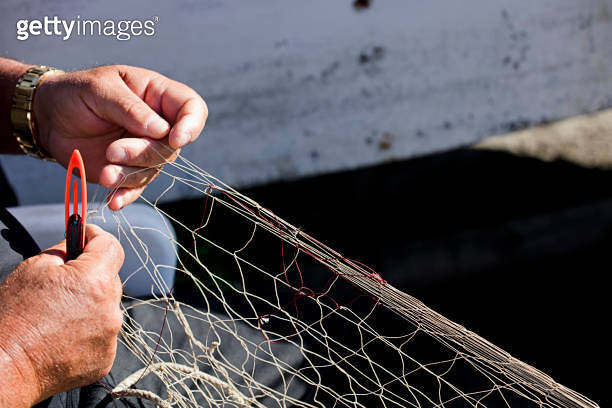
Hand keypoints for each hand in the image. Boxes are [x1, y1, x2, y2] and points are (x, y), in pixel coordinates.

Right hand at [0, 225, 123, 406]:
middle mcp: (110, 308)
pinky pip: (103, 333)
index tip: (85, 237)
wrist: (6, 368)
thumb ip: (64, 250)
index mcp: (95, 281)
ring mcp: (110, 336)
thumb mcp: (33, 269)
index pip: (111, 247)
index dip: (96, 238)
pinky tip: (64, 335)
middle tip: (63, 283)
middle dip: (91, 275)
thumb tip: (77, 243)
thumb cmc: (14, 319)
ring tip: (59, 315)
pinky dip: (89, 330)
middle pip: (110, 278)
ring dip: (91, 304)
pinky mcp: (105, 358)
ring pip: (107, 307)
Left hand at [33, 65, 207, 209]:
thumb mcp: (99, 89)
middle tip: (113, 151)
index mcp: (158, 96)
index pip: (192, 109)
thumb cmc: (76, 93)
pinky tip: (114, 201)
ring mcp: (145, 150)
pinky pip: (136, 188)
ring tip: (105, 172)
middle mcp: (159, 125)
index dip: (191, 125)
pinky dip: (126, 195)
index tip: (175, 139)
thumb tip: (162, 131)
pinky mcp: (129, 171)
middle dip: (143, 152)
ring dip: (130, 174)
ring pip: (153, 169)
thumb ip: (130, 108)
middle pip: (171, 147)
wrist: (49, 117)